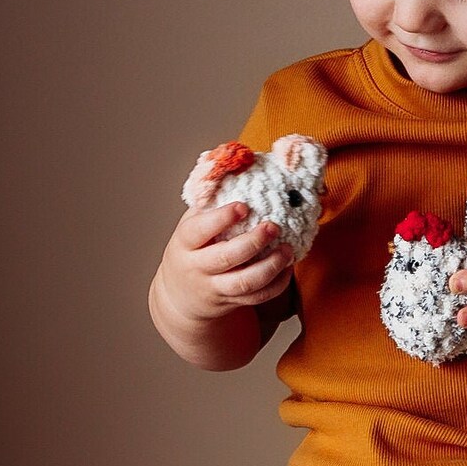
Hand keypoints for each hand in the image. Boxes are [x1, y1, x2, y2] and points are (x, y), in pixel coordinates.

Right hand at [154, 200, 294, 326]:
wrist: (179, 295)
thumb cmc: (192, 247)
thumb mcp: (192, 223)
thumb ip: (212, 200)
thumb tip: (240, 162)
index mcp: (185, 243)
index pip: (199, 230)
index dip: (221, 219)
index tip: (244, 206)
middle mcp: (197, 268)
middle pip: (225, 258)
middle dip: (252, 242)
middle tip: (273, 226)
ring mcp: (214, 288)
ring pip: (244, 283)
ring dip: (270, 267)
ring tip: (288, 250)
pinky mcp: (230, 303)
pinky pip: (256, 298)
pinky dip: (276, 285)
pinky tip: (287, 267)